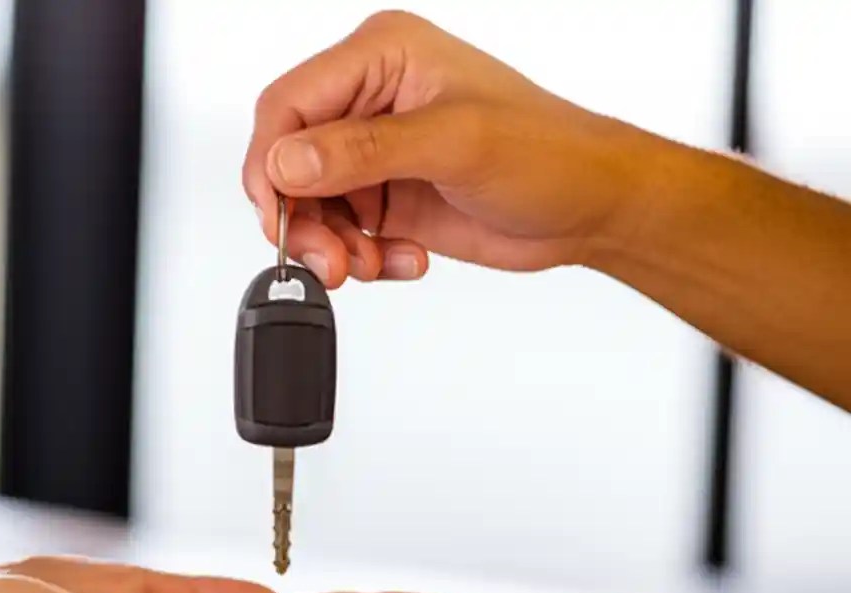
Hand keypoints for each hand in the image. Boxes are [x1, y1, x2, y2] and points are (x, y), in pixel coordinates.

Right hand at [243, 10, 669, 286]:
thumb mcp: (456, 143)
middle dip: (302, 218)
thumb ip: (364, 151)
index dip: (272, 163)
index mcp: (381, 56)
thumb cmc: (549, 152)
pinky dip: (359, 258)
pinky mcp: (385, 197)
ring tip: (368, 265)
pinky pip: (339, 234)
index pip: (288, 105)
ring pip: (308, 206)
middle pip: (288, 162)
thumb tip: (287, 162)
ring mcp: (374, 152)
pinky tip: (403, 260)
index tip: (280, 215)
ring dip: (330, 246)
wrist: (591, 207)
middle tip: (330, 260)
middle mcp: (369, 100)